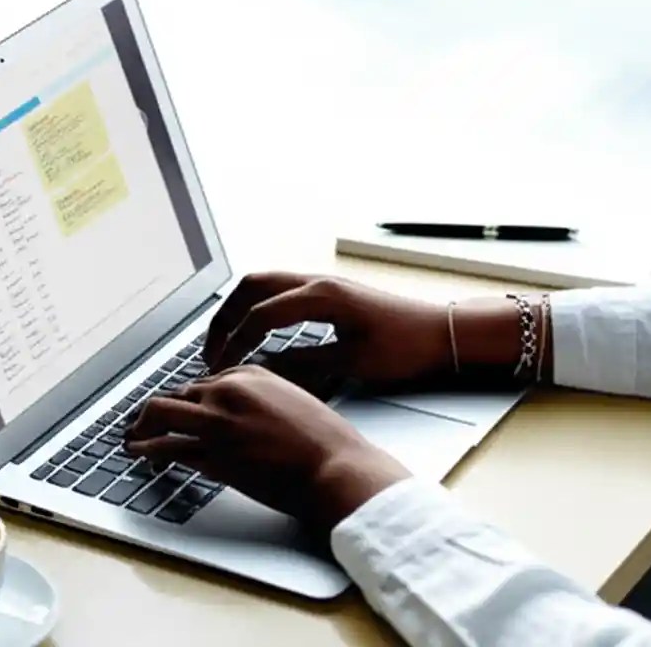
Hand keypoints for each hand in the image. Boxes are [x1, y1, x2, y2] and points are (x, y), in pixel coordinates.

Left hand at [124, 366, 410, 529]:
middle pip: (178, 394)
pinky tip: (140, 453)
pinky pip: (167, 447)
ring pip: (160, 414)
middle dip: (158, 410)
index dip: (189, 400)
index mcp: (251, 374)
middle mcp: (228, 392)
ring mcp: (217, 423)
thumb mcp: (295, 400)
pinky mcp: (212, 455)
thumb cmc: (325, 441)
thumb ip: (263, 398)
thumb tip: (242, 413)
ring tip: (131, 436)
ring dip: (140, 425)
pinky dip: (147, 450)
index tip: (180, 410)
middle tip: (147, 422)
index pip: (205, 381)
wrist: (333, 468)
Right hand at [205, 273, 453, 382]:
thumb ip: (304, 364)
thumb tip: (263, 370)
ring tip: (225, 340)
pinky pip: (280, 290)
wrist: (440, 332)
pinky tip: (255, 332)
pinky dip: (258, 306)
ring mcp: (322, 282)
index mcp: (321, 297)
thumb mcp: (352, 364)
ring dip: (239, 308)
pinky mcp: (328, 291)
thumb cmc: (405, 348)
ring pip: (264, 283)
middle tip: (211, 350)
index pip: (260, 315)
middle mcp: (318, 281)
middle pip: (251, 286)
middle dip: (224, 317)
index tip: (221, 368)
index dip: (235, 343)